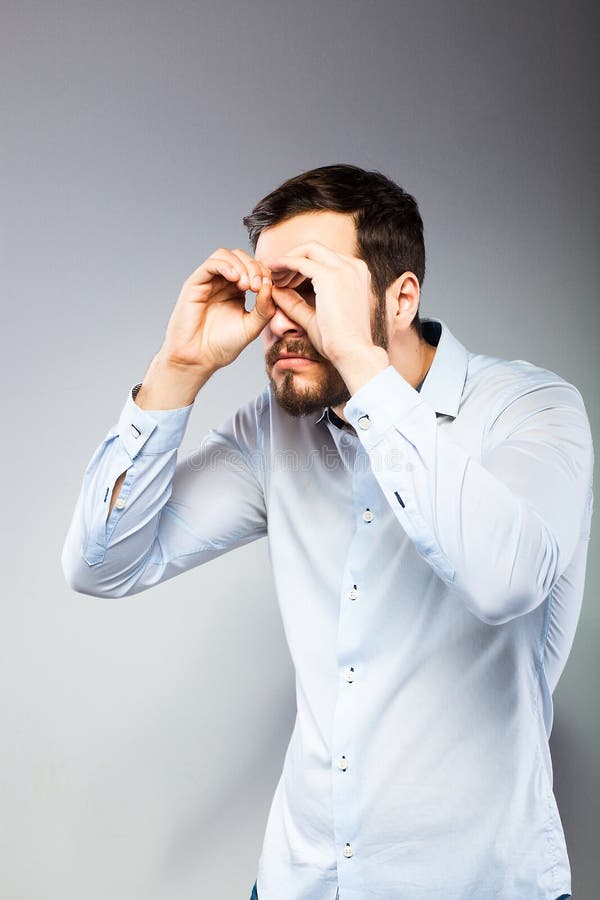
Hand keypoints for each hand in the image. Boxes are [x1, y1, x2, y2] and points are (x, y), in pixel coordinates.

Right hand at [161, 247, 275, 373]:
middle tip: (258, 287)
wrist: (199, 358)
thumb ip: (264, 308)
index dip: (264, 273)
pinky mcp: (195, 283)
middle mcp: (222, 283)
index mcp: (237, 291)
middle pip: (241, 258)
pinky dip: (226, 266)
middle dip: (254, 268)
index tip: (269, 289)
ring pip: (226, 255)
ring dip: (241, 265)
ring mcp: (209, 282)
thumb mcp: (252, 327)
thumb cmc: (222, 345)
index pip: (254, 269)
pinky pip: (211, 264)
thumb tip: (270, 286)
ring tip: (247, 285)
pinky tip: (236, 279)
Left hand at [268, 241, 388, 390]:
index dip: (301, 265)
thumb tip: (276, 291)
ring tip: (272, 275)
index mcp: (356, 274)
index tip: (285, 278)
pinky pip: (300, 262)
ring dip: (287, 260)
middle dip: (292, 257)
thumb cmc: (339, 342)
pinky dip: (285, 265)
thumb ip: (296, 303)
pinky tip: (273, 276)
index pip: (324, 258)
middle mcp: (353, 266)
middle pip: (315, 249)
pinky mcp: (330, 276)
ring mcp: (344, 268)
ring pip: (307, 250)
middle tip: (274, 273)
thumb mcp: (315, 317)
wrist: (353, 353)